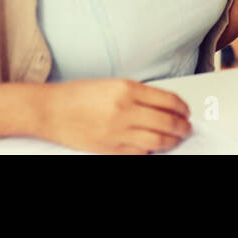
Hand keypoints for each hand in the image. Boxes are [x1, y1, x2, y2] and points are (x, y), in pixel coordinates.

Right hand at [37, 79, 191, 153]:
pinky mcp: (110, 148)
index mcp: (127, 89)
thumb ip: (138, 94)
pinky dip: (151, 151)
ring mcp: (118, 131)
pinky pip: (140, 153)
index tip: (186, 111)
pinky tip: (154, 147)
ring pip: (158, 140)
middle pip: (167, 121)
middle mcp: (125, 109)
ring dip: (172, 140)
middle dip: (182, 126)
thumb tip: (164, 105)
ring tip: (176, 138)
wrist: (50, 110)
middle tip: (187, 127)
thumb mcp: (112, 85)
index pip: (168, 100)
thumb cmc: (78, 95)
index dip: (182, 108)